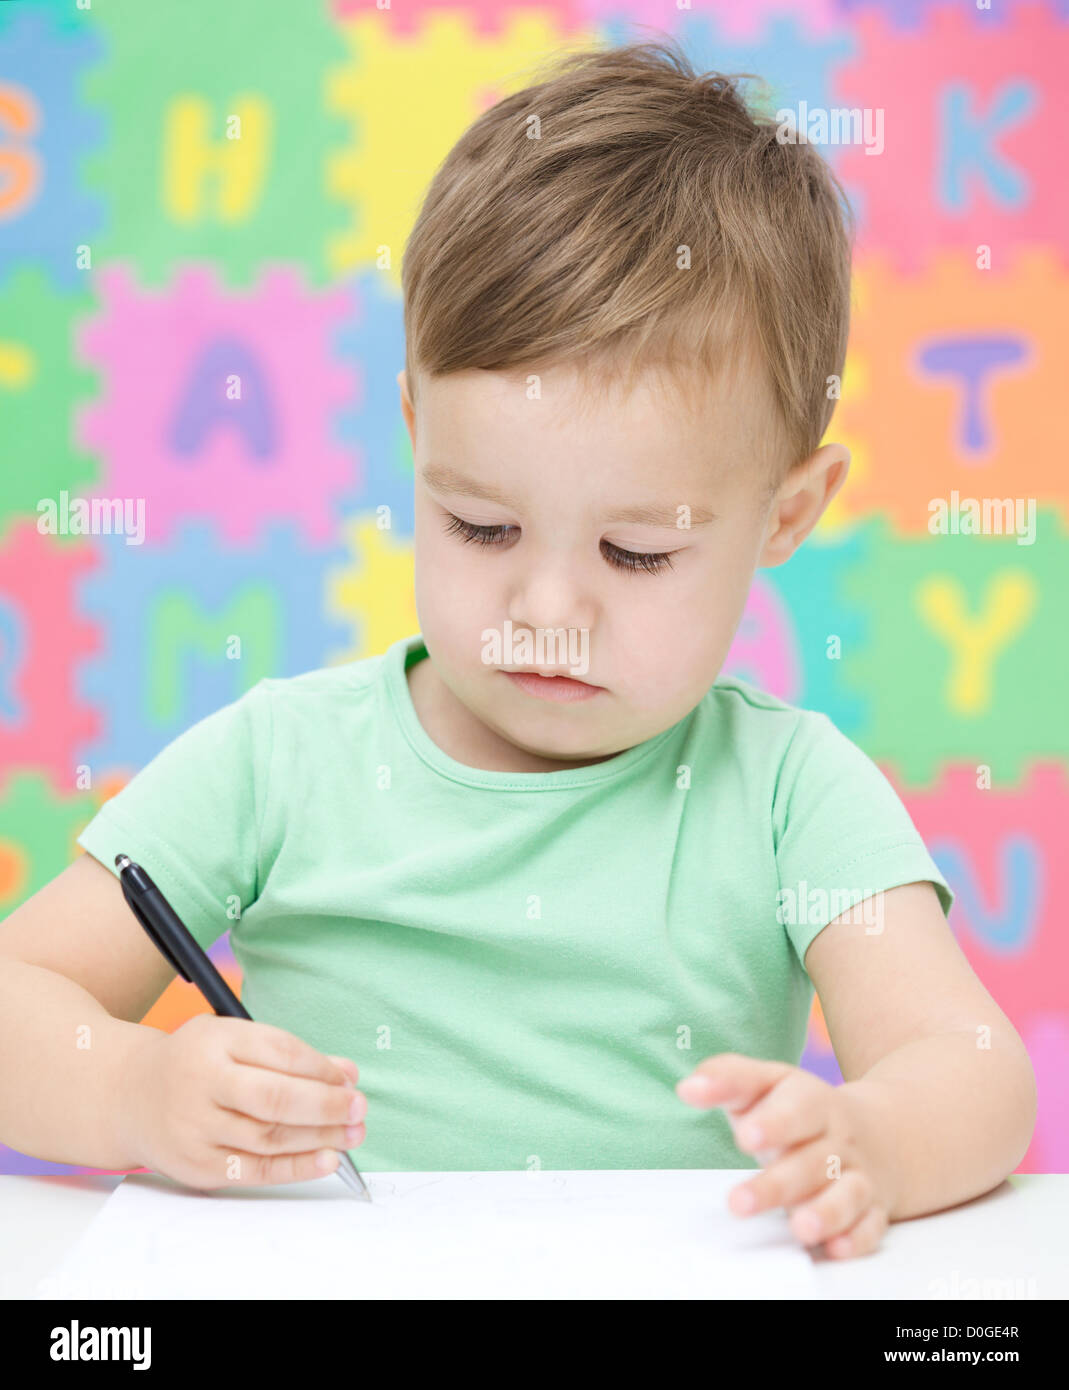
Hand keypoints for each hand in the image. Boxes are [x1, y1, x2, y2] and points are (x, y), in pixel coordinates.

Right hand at [120, 1015, 366, 1189]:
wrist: (129, 1096)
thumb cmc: (195, 1062)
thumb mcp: (232, 1038)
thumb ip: (287, 1052)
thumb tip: (345, 1073)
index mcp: (212, 1041)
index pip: (280, 1052)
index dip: (321, 1068)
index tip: (349, 1078)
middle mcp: (201, 1084)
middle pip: (275, 1098)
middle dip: (326, 1105)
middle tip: (359, 1108)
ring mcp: (195, 1128)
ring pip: (269, 1138)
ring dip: (320, 1138)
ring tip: (352, 1134)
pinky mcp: (197, 1166)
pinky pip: (255, 1170)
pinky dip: (295, 1168)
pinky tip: (326, 1159)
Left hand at [676, 1053, 893, 1258]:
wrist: (881, 1132)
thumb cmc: (800, 1109)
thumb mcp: (767, 1083)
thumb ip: (728, 1079)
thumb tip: (688, 1088)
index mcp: (813, 1102)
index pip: (797, 1107)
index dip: (774, 1122)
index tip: (745, 1137)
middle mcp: (839, 1140)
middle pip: (813, 1161)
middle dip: (778, 1184)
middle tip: (739, 1202)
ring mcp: (858, 1175)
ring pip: (847, 1194)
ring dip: (825, 1213)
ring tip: (798, 1228)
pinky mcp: (872, 1210)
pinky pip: (871, 1226)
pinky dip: (856, 1239)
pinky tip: (835, 1248)